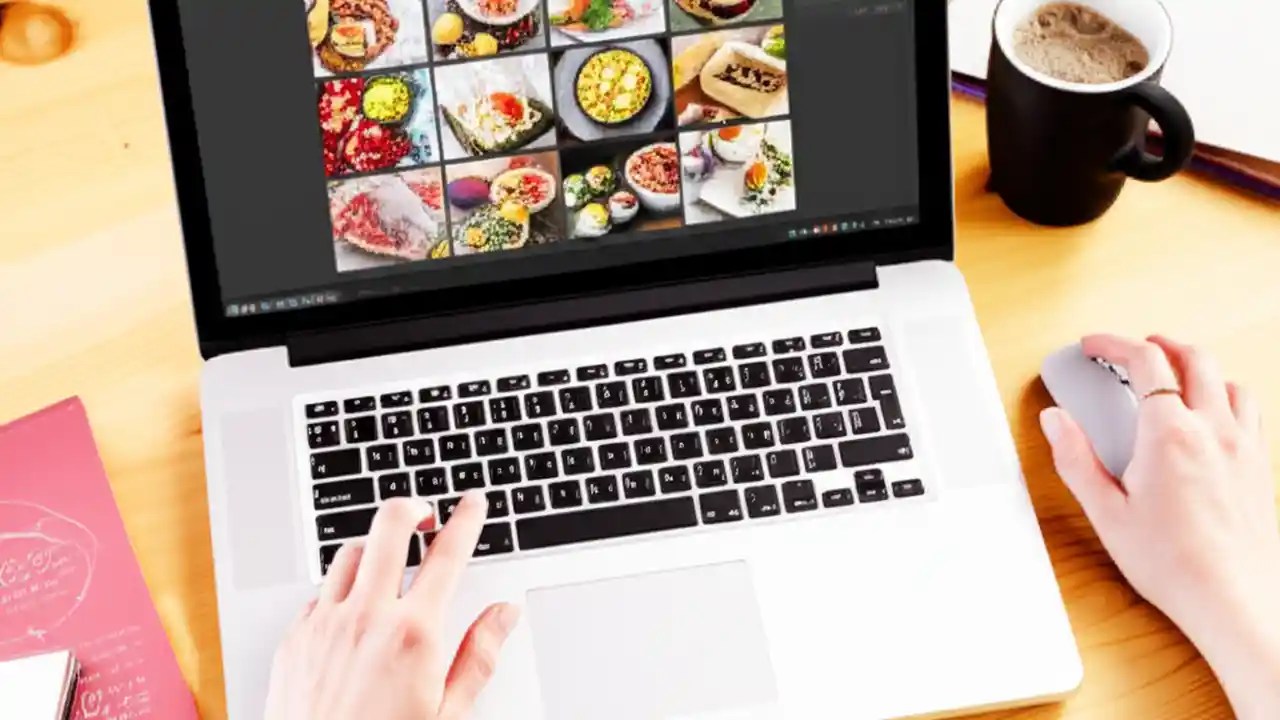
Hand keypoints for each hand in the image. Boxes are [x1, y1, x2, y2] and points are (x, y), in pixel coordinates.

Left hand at [265, 492, 519, 719]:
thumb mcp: (450, 714)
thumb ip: (479, 656)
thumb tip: (503, 615)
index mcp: (413, 635)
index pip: (448, 555)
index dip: (466, 520)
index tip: (472, 504)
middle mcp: (366, 619)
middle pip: (390, 528)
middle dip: (412, 507)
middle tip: (426, 513)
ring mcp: (324, 625)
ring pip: (351, 553)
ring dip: (376, 546)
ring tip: (390, 558)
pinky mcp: (293, 639)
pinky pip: (320, 591)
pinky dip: (342, 587)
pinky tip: (353, 605)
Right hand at [1039, 334, 1279, 719]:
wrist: (1232, 600)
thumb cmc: (1172, 563)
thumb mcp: (1105, 511)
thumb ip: (1076, 458)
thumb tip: (1056, 420)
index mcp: (1169, 433)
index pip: (1144, 362)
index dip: (1114, 344)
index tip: (1094, 346)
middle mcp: (1212, 429)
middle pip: (1193, 358)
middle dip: (1157, 344)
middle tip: (1131, 349)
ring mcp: (1242, 445)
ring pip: (1227, 379)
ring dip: (1195, 365)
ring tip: (1171, 373)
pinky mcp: (1258, 465)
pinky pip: (1247, 409)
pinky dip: (1223, 394)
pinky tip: (1207, 414)